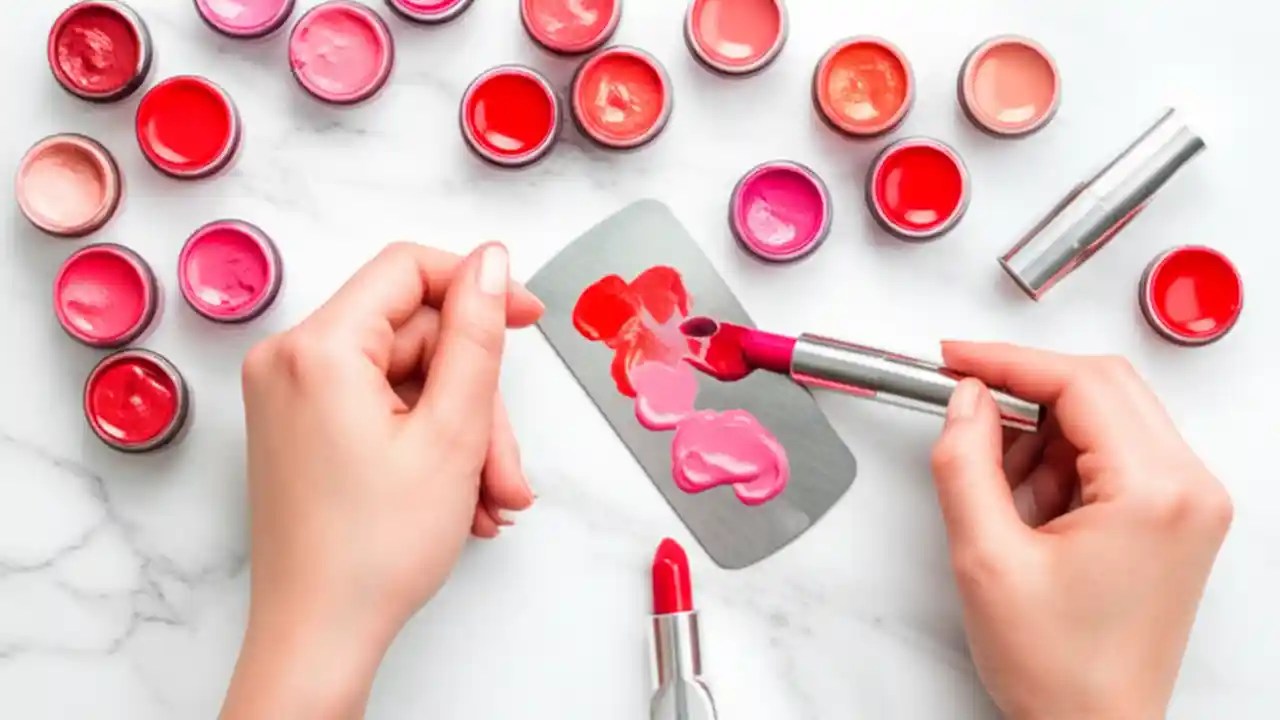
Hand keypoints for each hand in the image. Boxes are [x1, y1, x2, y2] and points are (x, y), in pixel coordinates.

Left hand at [221, 242, 542, 718]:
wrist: (317, 640)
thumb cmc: (373, 553)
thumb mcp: (451, 433)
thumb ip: (477, 337)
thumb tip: (492, 262)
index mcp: (317, 349)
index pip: (407, 269)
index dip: (477, 286)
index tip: (527, 317)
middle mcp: (290, 362)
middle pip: (415, 339)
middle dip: (475, 401)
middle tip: (506, 466)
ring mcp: (291, 399)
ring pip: (406, 382)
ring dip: (462, 436)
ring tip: (492, 499)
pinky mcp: (301, 429)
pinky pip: (381, 411)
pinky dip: (427, 446)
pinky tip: (461, 500)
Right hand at [931, 343, 1231, 719]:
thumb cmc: (1057, 668)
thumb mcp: (986, 558)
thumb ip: (965, 462)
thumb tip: (966, 399)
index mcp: (1155, 493)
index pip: (1082, 383)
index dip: (1008, 361)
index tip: (955, 359)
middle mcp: (1189, 489)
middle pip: (1104, 386)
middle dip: (1026, 390)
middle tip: (965, 404)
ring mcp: (1189, 503)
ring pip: (1108, 414)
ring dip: (1043, 431)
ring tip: (1001, 488)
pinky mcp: (1174, 517)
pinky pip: (1116, 451)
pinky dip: (1063, 459)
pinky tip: (1031, 505)